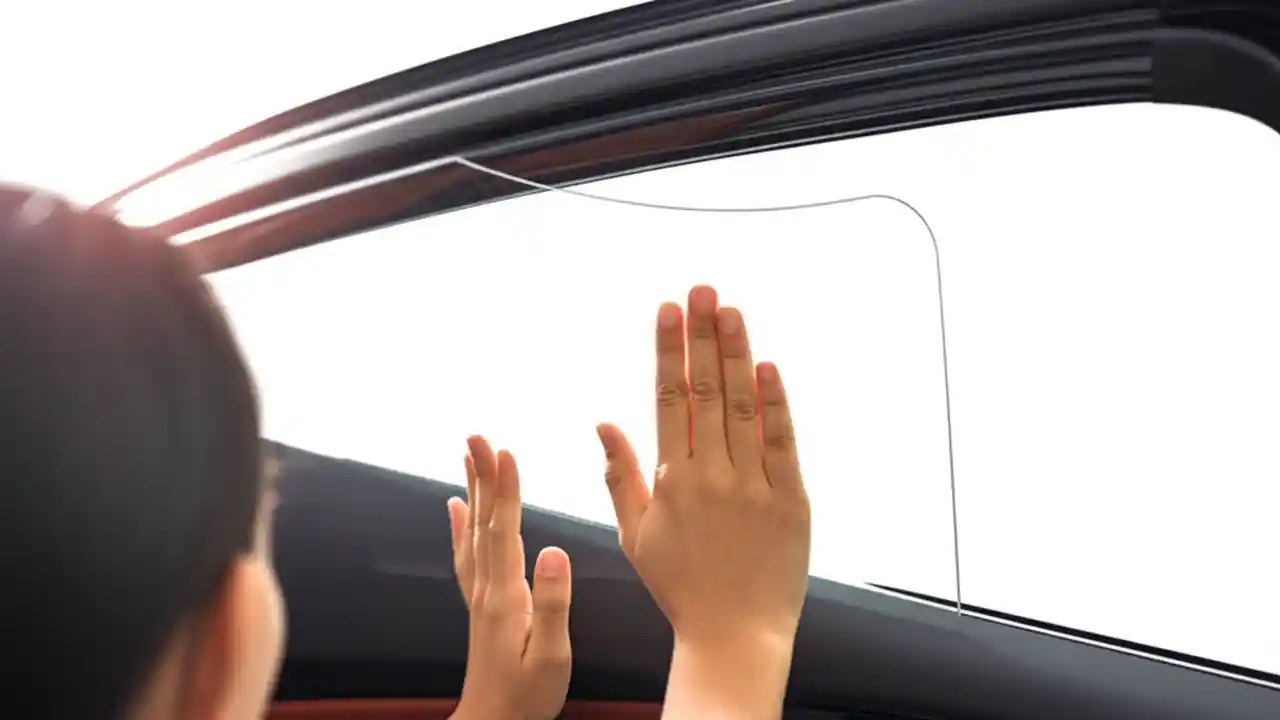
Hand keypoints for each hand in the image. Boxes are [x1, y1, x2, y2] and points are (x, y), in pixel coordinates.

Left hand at [447, 436, 571, 719]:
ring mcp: (479, 596)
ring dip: (473, 490)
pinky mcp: (480, 605)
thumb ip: (553, 603)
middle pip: (484, 521)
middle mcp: (487, 589)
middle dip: (484, 476)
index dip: (506, 490)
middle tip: (478, 436)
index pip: (504, 531)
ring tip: (468, 456)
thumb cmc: (527, 697)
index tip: (506, 451)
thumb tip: (553, 549)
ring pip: (473, 531)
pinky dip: (459, 526)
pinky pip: (465, 554)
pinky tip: (455, 506)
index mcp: (506, 597)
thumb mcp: (551, 656)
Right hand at [597, 285, 809, 646]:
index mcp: (672, 482)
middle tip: (701, 289)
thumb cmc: (681, 586)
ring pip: (744, 407)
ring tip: (730, 309)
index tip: (668, 310)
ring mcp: (754, 486)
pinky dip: (775, 402)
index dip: (669, 351)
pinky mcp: (791, 500)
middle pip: (706, 392)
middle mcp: (711, 476)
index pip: (669, 401)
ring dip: (737, 353)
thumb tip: (604, 424)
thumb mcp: (636, 534)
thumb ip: (621, 476)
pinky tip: (767, 365)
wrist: (735, 634)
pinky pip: (782, 442)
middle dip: (702, 335)